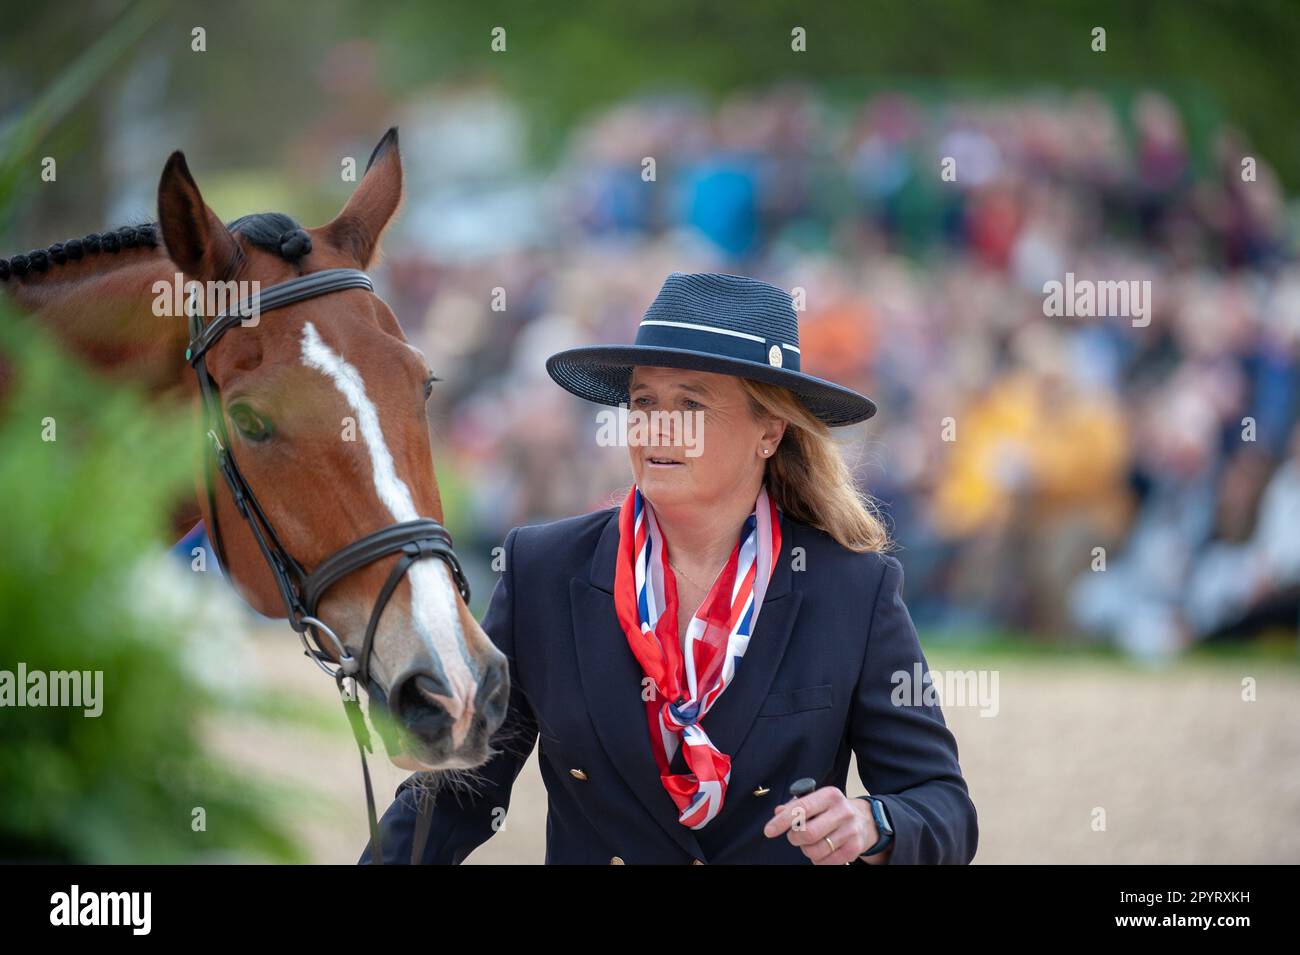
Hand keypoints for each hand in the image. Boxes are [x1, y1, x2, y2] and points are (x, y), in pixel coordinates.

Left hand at [763, 786, 891, 864]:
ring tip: (810, 843)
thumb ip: (796, 805)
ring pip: (815, 850)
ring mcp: (850, 831)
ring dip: (806, 850)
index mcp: (830, 795)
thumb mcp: (817, 801)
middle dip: (794, 838)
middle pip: (807, 833)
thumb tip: (778, 812)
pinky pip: (826, 862)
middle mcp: (842, 811)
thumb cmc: (833, 810)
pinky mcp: (854, 848)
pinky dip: (818, 859)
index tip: (769, 830)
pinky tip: (822, 850)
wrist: (865, 820)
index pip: (801, 808)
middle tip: (795, 837)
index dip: (782, 821)